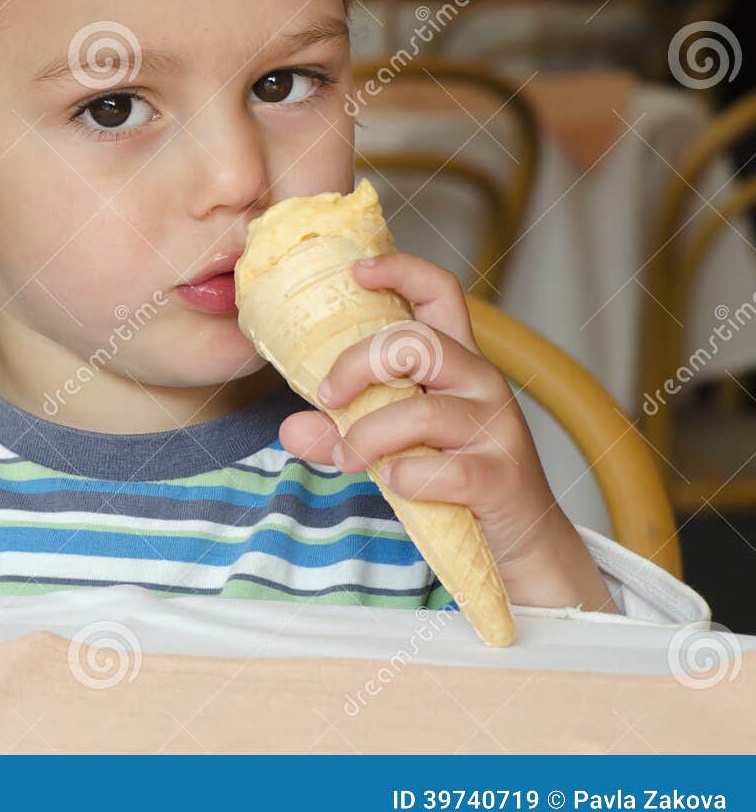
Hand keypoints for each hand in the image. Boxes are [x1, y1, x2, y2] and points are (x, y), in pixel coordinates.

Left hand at [276, 251, 615, 611]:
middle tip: (326, 397)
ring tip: (348, 460)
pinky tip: (395, 484)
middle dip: (357, 366)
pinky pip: (449, 470)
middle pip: (418, 344)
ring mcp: (498, 429)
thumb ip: (341, 432)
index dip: (402, 270)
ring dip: (369, 436)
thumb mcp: (392, 445)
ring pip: (425, 411)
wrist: (518, 541)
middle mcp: (482, 382)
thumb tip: (291, 428)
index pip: (440, 293)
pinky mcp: (504, 477)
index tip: (357, 270)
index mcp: (455, 361)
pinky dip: (409, 478)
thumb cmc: (450, 477)